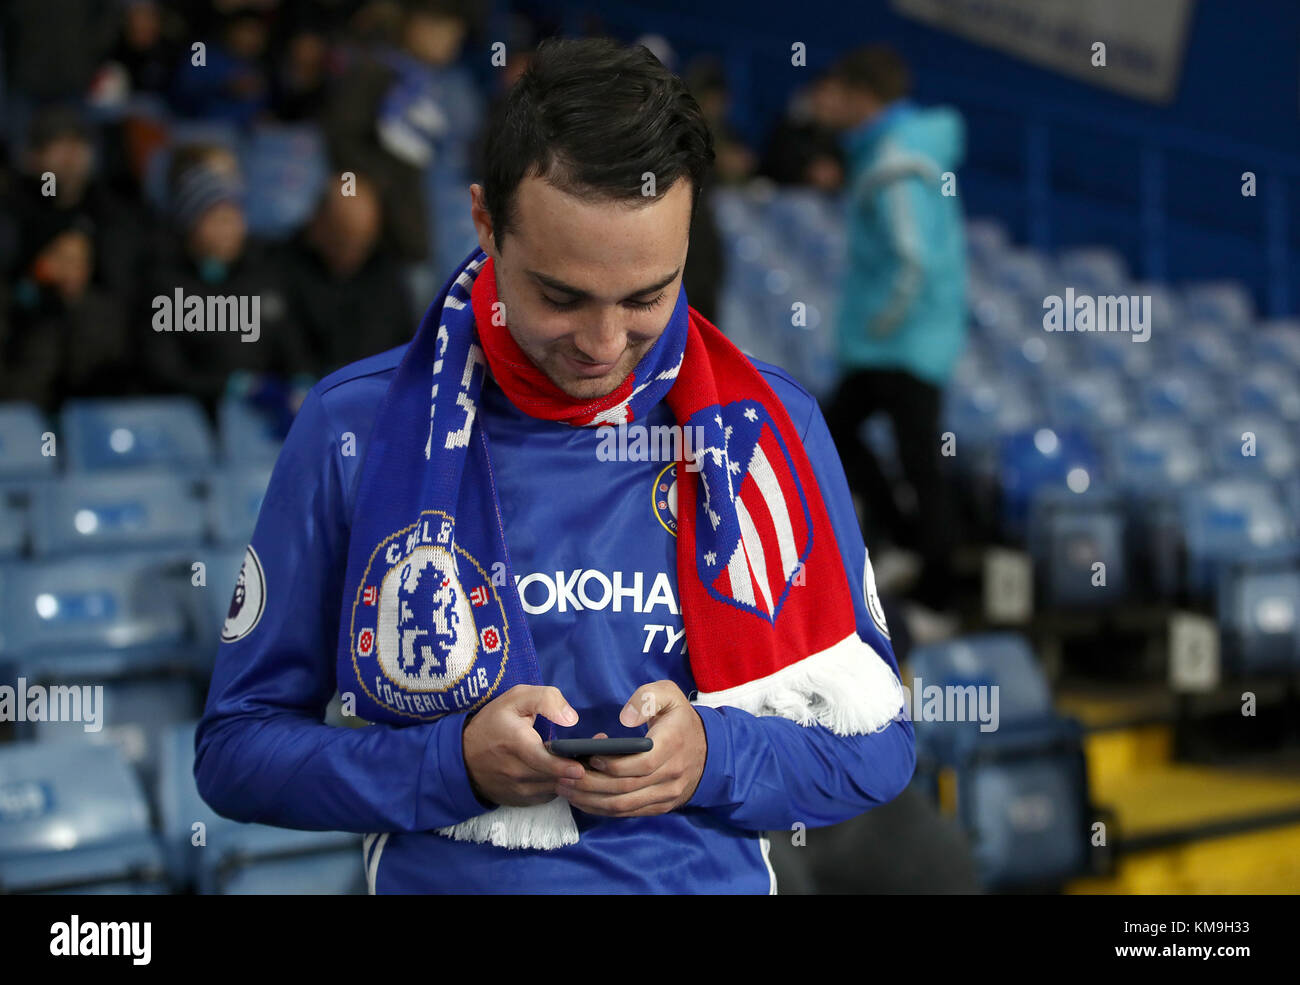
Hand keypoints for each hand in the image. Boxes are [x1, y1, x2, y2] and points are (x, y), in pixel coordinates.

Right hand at [462, 685, 584, 807]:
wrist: (463, 757)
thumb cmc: (493, 724)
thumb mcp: (516, 699)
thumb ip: (546, 700)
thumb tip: (571, 718)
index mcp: (517, 745)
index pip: (546, 762)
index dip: (566, 766)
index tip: (581, 766)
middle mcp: (518, 772)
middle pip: (555, 778)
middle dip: (577, 773)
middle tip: (593, 763)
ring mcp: (518, 789)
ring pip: (553, 789)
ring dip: (570, 781)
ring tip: (584, 768)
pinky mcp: (520, 800)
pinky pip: (546, 796)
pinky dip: (558, 787)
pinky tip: (565, 775)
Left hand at [555, 681, 706, 817]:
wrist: (709, 750)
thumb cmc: (679, 719)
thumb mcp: (669, 694)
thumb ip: (647, 697)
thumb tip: (626, 718)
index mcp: (673, 744)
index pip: (641, 763)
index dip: (613, 764)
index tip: (590, 757)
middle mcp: (672, 774)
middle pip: (626, 788)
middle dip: (591, 784)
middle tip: (563, 776)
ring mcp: (667, 794)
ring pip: (625, 805)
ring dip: (592, 801)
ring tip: (566, 790)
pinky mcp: (661, 806)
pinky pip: (629, 812)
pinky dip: (603, 809)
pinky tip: (583, 800)